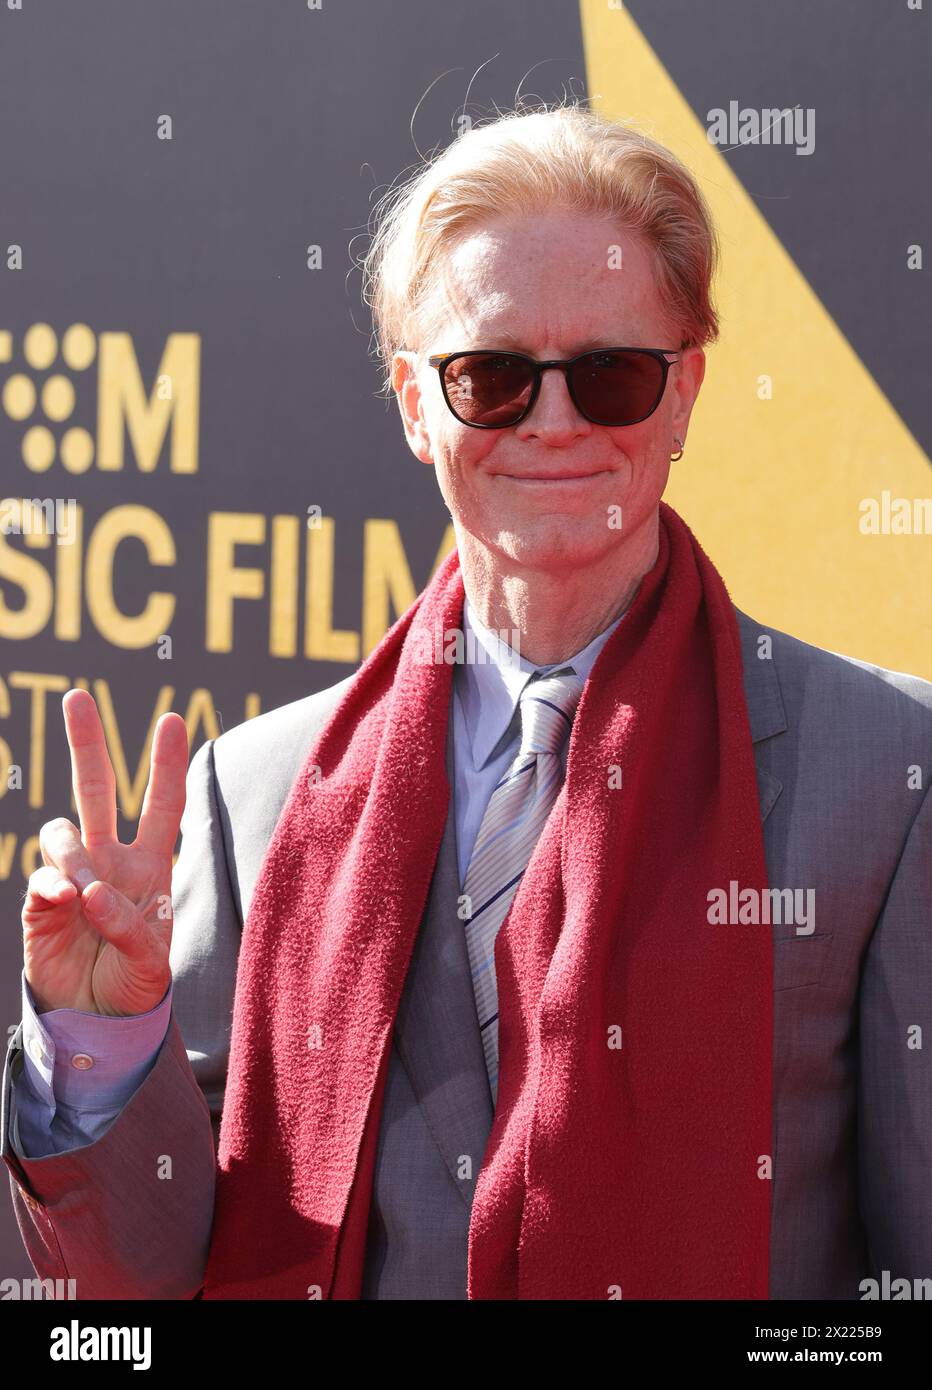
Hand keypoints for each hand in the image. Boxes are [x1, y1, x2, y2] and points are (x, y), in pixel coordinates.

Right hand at [21, 690, 188, 1016]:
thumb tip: (90, 893)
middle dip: (86, 742)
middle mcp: (109, 859)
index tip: (171, 719)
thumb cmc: (135, 983)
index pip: (163, 805)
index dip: (166, 764)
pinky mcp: (41, 902)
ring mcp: (72, 876)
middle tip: (75, 697)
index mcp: (150, 864)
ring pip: (63, 831)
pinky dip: (53, 883)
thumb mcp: (151, 961)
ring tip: (87, 893)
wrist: (97, 1021)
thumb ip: (129, 926)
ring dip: (75, 854)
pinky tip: (68, 900)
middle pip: (95, 788)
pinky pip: (42, 875)